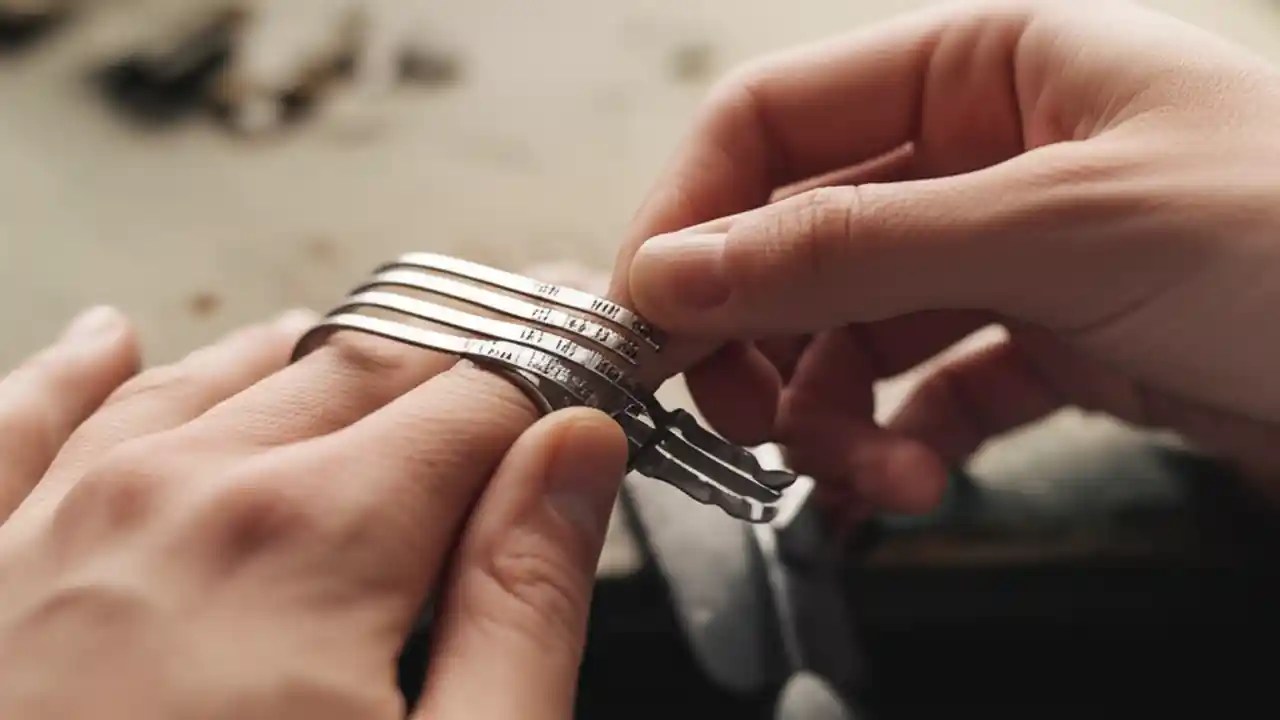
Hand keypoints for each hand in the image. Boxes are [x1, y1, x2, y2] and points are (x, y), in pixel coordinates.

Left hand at [0, 305, 624, 718]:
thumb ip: (521, 604)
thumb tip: (575, 457)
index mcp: (312, 542)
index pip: (477, 393)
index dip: (556, 372)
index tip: (601, 369)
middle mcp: (176, 499)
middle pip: (356, 366)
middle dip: (453, 360)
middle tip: (513, 371)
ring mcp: (47, 529)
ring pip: (204, 375)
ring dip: (303, 361)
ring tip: (376, 361)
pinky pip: (14, 428)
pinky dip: (72, 377)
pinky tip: (108, 345)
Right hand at [610, 0, 1279, 521]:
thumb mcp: (1060, 226)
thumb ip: (851, 247)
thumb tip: (676, 268)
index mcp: (985, 63)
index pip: (773, 121)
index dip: (694, 216)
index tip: (651, 318)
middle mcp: (985, 152)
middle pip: (796, 237)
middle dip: (763, 340)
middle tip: (746, 423)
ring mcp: (1010, 252)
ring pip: (852, 329)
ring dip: (836, 414)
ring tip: (873, 478)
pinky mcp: (1045, 341)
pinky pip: (924, 389)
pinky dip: (903, 442)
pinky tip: (917, 481)